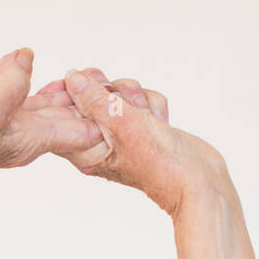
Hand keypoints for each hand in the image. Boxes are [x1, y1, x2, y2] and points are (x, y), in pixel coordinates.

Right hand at [0, 48, 104, 195]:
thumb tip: (27, 57)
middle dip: (85, 101)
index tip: (118, 99)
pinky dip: (16, 74)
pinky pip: (6, 88)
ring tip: (75, 74)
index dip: (100, 114)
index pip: (80, 130)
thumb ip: (8, 86)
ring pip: (38, 101)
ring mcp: (0, 122)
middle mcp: (21, 133)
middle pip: (65, 117)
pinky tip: (20, 59)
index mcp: (31, 138)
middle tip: (106, 81)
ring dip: (56, 89)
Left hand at [56, 66, 228, 216]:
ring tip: (149, 118)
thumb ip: (94, 100)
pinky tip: (160, 122)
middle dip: (113, 91)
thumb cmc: (160, 162)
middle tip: (124, 101)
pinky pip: (140, 100)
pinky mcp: (141, 127)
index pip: (60, 114)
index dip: (70, 91)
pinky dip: (153, 105)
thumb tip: (72, 79)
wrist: (198, 179)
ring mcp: (122, 134)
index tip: (87, 82)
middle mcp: (100, 141)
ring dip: (138, 98)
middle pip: (91, 95)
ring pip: (119, 93)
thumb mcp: (122, 124)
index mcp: (85, 149)